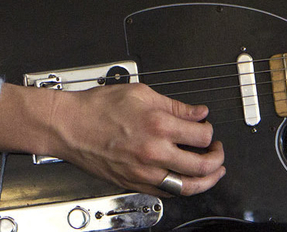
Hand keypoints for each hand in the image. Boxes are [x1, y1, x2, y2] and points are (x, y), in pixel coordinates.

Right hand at [0, 82, 225, 195]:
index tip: (208, 128)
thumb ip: (175, 105)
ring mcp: (143, 171)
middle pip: (201, 166)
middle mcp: (154, 152)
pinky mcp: (133, 183)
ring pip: (186, 187)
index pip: (202, 135)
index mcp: (159, 125)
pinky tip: (185, 180)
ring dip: (205, 181)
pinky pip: (165, 193)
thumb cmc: (97, 107)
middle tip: (218, 152)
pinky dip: (180, 188)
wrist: (68, 126)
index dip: (210, 131)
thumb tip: (198, 112)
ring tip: (212, 173)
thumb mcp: (141, 93)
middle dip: (217, 159)